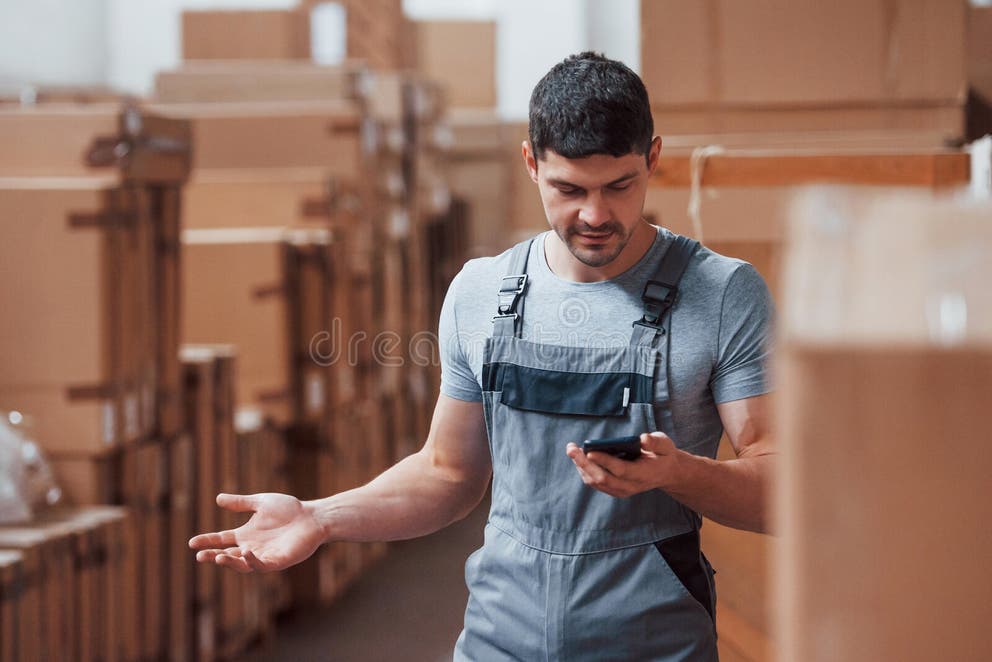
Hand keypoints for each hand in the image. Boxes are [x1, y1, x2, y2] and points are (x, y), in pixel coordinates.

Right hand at [188, 492, 325, 572]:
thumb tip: (218, 498)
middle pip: (228, 555)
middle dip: (214, 556)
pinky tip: (246, 552)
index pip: (222, 540)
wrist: (313, 516)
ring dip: (230, 562)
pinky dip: (252, 561)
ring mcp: (264, 556)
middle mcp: (252, 547)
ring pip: (242, 564)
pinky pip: (262, 565)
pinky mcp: (278, 561)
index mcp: (246, 534)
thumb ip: (241, 503)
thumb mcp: (261, 503)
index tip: (191, 542)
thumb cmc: (289, 509)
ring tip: (218, 557)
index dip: (207, 541)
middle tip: (200, 556)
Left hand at [565, 432, 684, 497]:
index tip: (590, 451)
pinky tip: (579, 457)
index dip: (605, 461)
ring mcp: (622, 490)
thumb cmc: (663, 455)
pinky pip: (595, 483)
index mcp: (644, 474)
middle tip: (571, 448)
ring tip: (572, 450)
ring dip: (581, 466)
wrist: (666, 473)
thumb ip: (656, 442)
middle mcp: (631, 486)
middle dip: (584, 464)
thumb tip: (643, 439)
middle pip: (603, 479)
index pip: (621, 470)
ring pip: (596, 482)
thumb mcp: (665, 444)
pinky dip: (585, 470)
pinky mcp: (615, 490)